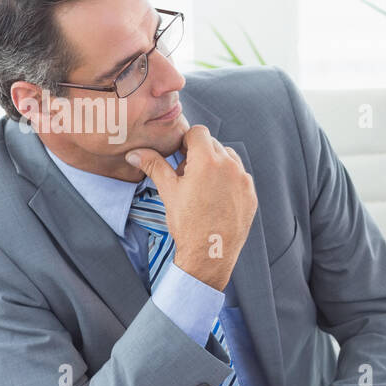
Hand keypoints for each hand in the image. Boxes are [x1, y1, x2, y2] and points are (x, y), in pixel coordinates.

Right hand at [126, 125, 257, 290]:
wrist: (210, 253)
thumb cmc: (187, 222)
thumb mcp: (168, 191)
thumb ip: (153, 165)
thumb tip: (134, 153)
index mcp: (208, 160)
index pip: (198, 132)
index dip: (186, 141)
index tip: (180, 156)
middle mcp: (230, 166)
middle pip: (214, 144)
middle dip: (200, 154)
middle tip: (187, 176)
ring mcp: (244, 181)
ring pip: (229, 159)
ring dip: (216, 165)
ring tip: (202, 187)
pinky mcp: (251, 195)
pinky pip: (240, 177)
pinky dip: (229, 181)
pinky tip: (217, 198)